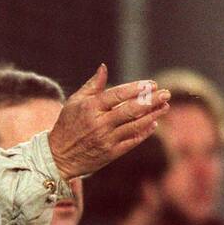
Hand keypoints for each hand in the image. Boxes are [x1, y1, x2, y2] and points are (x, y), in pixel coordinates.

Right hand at [47, 64, 170, 180]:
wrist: (58, 157)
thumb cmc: (67, 125)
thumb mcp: (74, 102)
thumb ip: (92, 86)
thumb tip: (103, 67)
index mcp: (90, 108)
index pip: (118, 94)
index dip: (136, 88)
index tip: (151, 84)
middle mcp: (99, 124)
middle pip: (130, 110)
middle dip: (151, 101)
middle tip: (166, 93)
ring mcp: (105, 140)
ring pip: (134, 126)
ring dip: (153, 115)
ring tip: (165, 107)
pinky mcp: (110, 154)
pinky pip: (132, 141)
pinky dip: (144, 132)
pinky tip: (153, 123)